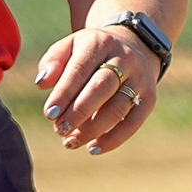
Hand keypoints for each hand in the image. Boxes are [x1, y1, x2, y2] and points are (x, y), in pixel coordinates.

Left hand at [34, 25, 157, 154]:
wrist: (131, 45)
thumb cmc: (90, 51)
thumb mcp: (70, 46)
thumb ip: (53, 62)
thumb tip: (41, 84)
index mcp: (99, 43)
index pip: (79, 69)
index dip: (64, 93)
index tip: (49, 114)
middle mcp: (124, 59)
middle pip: (101, 88)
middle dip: (78, 112)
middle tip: (59, 129)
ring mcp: (140, 79)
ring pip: (118, 108)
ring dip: (92, 129)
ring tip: (70, 141)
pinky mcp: (150, 98)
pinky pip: (133, 122)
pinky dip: (113, 139)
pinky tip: (93, 148)